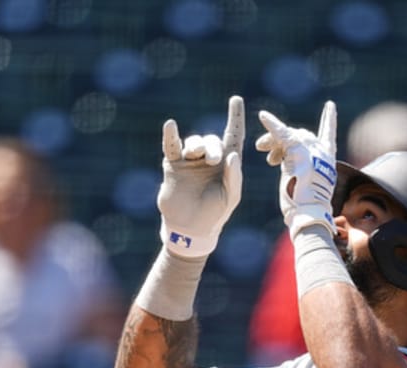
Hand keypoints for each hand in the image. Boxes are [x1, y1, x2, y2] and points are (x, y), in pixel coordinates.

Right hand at [158, 95, 244, 257]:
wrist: (190, 229)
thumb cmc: (214, 214)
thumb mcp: (230, 197)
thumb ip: (234, 176)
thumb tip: (232, 154)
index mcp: (227, 165)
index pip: (233, 136)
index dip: (235, 118)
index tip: (236, 100)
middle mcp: (208, 159)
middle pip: (212, 140)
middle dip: (213, 147)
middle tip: (213, 160)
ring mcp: (190, 161)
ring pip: (193, 141)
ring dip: (197, 145)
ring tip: (196, 155)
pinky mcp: (173, 165)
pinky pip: (171, 146)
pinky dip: (170, 135)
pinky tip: (170, 126)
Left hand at [255, 101, 338, 236]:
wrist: (307, 213)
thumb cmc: (305, 207)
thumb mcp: (306, 183)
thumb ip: (301, 168)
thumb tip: (288, 163)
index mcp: (327, 160)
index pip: (329, 135)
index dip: (329, 121)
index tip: (330, 106)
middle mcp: (322, 151)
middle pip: (300, 135)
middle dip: (282, 139)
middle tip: (263, 148)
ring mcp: (311, 149)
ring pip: (289, 134)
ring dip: (272, 138)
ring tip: (260, 148)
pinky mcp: (297, 150)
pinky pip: (281, 133)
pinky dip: (272, 124)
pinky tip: (262, 116)